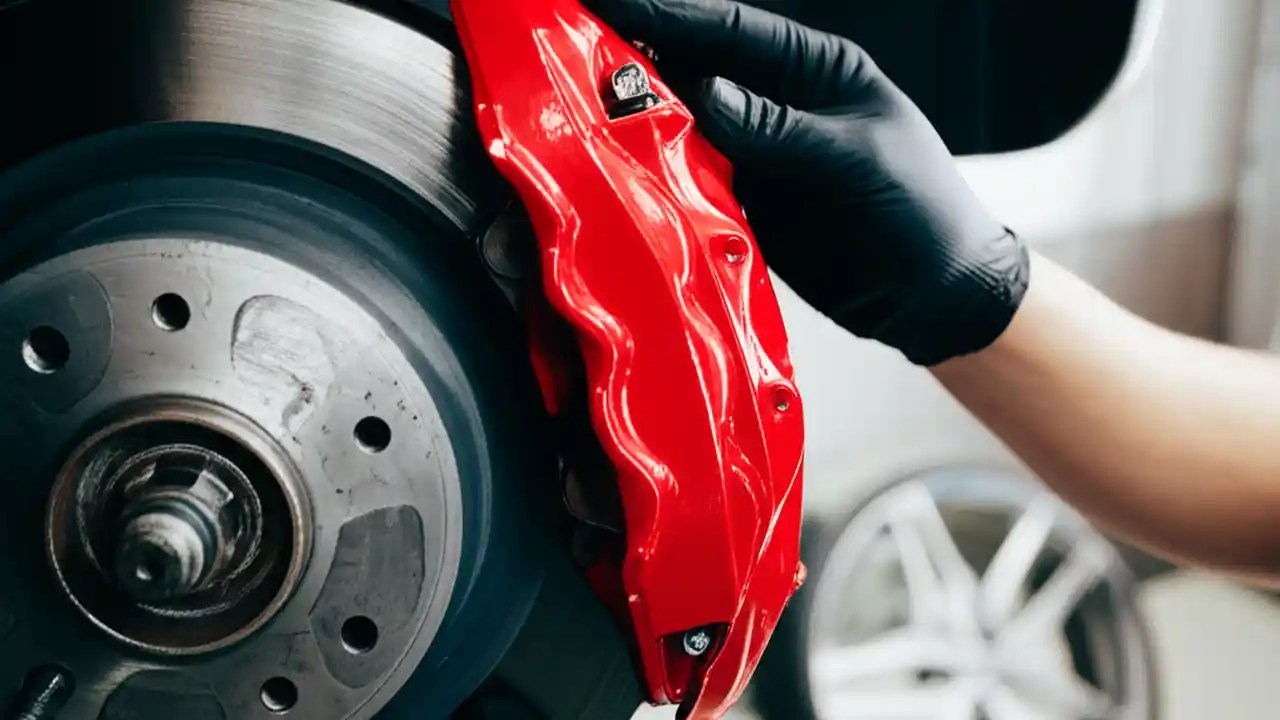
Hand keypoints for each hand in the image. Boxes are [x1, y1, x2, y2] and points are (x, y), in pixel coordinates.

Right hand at [591, 0, 1029, 364]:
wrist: (934, 298)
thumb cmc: (920, 215)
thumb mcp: (856, 163)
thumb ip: (779, 130)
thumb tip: (703, 94)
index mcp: (817, 70)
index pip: (730, 28)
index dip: (665, 10)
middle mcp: (780, 104)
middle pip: (696, 69)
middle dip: (635, 54)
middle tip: (568, 44)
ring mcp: (759, 153)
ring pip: (684, 125)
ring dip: (636, 117)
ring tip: (573, 104)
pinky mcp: (745, 202)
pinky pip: (689, 179)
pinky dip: (654, 174)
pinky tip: (613, 167)